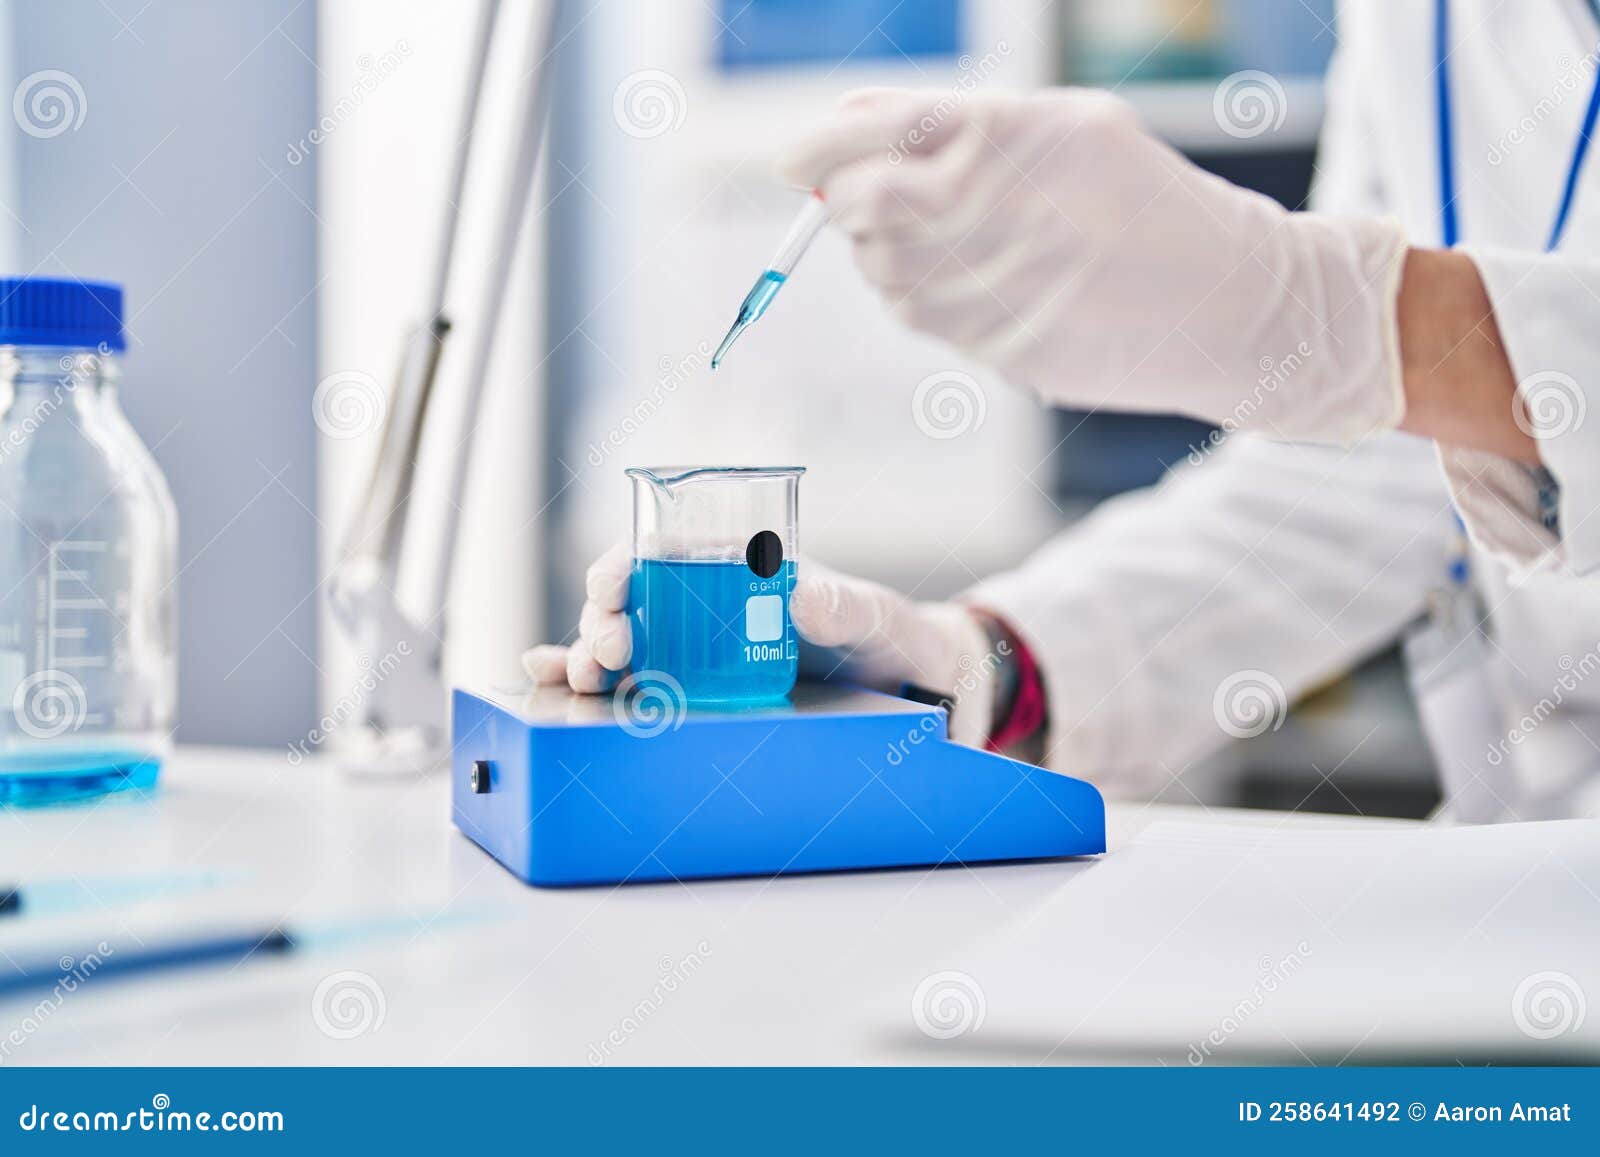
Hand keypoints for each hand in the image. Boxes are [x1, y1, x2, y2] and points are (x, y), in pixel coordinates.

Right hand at [523, 548, 1005, 746]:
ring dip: (589, 656)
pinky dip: (593, 686)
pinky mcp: (696, 696)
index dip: (623, 565)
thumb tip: (803, 599)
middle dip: (601, 620)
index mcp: (736, 566)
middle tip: (605, 650)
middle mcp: (704, 605)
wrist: (906, 686)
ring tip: (582, 677)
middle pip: (629, 602)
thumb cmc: (888, 635)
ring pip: (621, 645)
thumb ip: (846, 607)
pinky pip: (636, 686)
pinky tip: (562, 691)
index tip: (611, 587)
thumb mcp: (874, 616)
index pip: (660, 553)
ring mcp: (696, 652)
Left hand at [777, 87, 1407, 443]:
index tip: (790, 162)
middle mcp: (993, 205)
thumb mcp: (1065, 125)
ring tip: (936, 240)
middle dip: (845, 203)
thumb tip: (848, 122)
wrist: (1226, 302)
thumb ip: (955, 120)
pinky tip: (958, 279)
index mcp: (1010, 134)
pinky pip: (917, 315)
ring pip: (881, 267)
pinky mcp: (997, 342)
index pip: (877, 131)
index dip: (819, 146)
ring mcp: (992, 280)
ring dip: (879, 252)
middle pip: (865, 204)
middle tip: (854, 203)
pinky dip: (913, 293)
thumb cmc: (1141, 202)